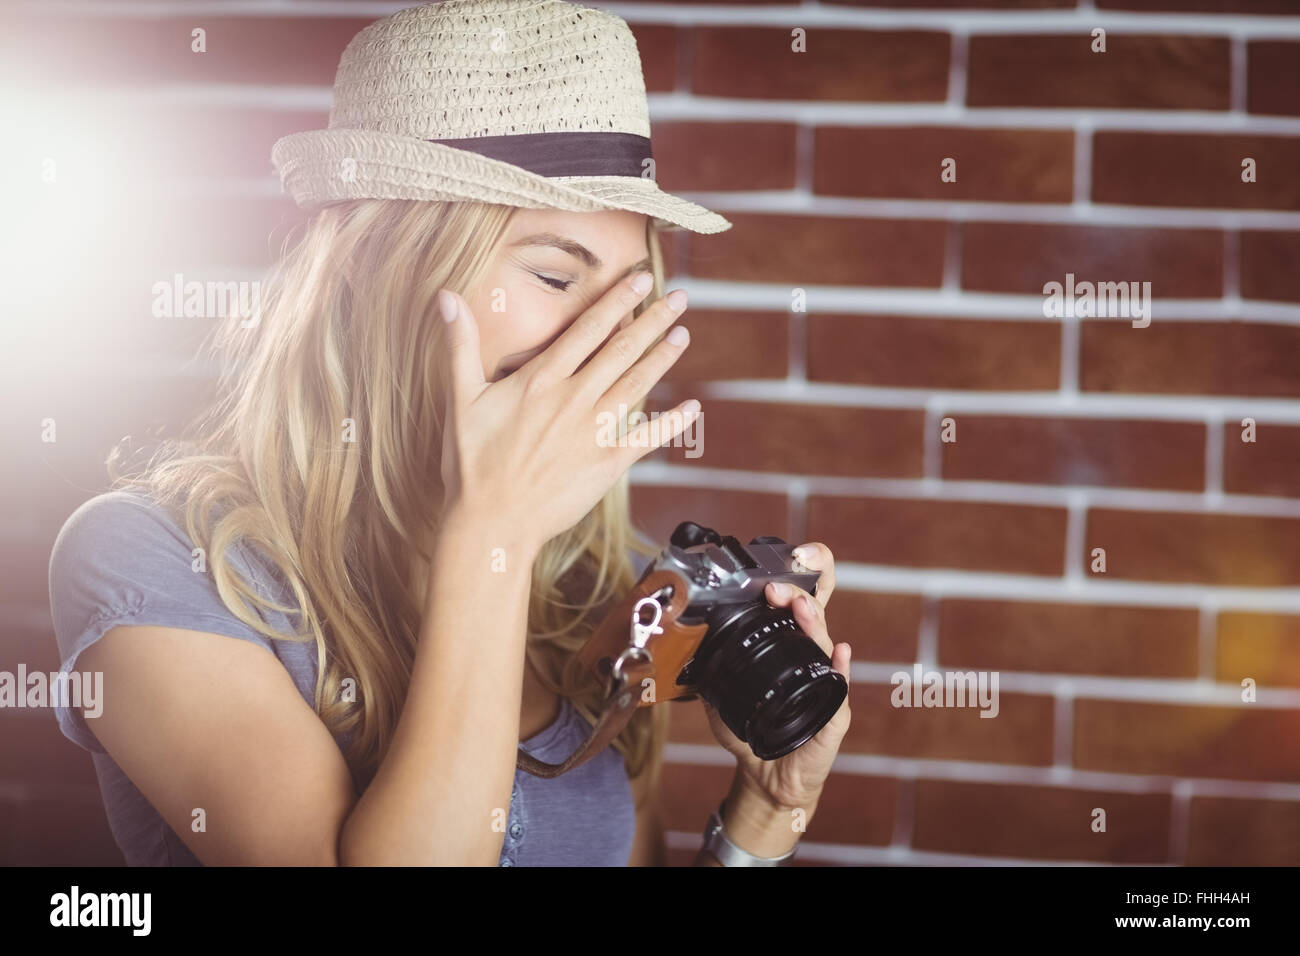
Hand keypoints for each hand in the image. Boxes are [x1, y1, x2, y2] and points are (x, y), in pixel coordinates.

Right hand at [435, 275, 695, 551]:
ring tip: (683, 335)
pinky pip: (646, 438)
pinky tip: (692, 408)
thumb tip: (446, 297)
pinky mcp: (606, 464)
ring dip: (662, 360)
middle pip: (621, 351)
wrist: (492, 522)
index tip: (640, 279)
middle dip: (653, 321)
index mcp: (540, 380)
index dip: (617, 302)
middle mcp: (573, 400)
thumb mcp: (460, 399)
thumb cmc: (471, 464)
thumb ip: (459, 345)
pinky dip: (671, 423)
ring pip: (637, 386)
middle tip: (678, 298)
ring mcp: (593, 432)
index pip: (587, 330)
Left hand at [701, 542, 851, 811]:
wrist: (768, 776)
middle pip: (813, 612)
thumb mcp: (722, 697)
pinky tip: (840, 655)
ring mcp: (824, 681)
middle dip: (797, 593)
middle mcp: (809, 656)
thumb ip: (710, 670)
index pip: (795, 602)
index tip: (779, 563)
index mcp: (786, 646)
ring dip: (813, 622)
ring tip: (800, 608)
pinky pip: (839, 686)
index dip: (792, 579)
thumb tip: (681, 646)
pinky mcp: (833, 711)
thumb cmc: (753, 731)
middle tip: (775, 589)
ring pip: (823, 642)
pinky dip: (840, 669)